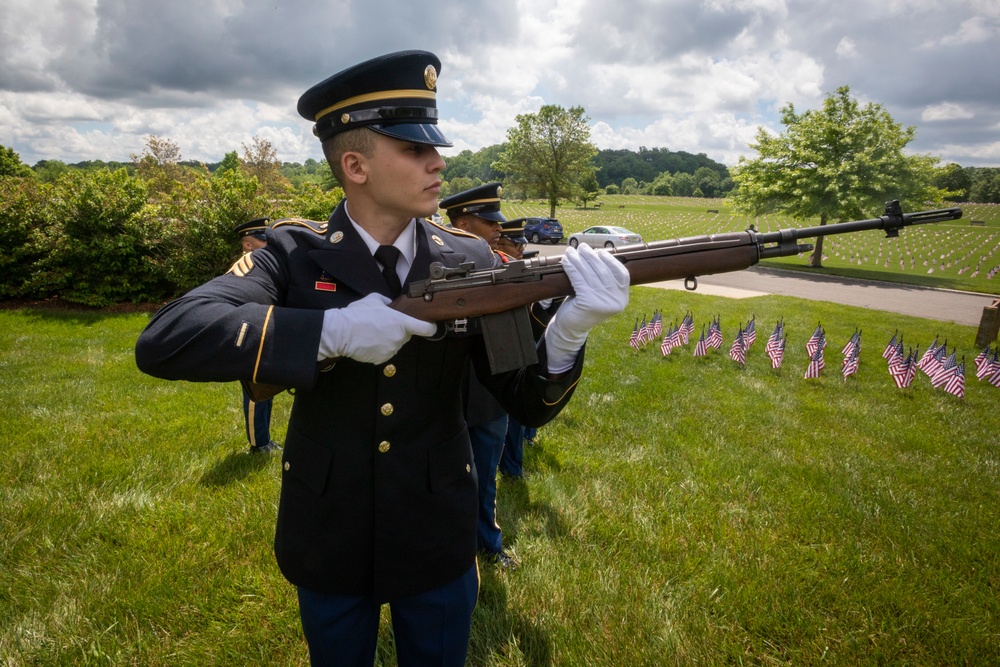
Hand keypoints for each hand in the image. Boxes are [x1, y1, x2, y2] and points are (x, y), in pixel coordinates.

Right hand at [317, 293, 437, 364]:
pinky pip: (384, 353)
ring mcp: (392, 350)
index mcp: (401, 322)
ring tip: (372, 333)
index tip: (430, 327)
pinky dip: (378, 349)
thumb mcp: (374, 299)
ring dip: (387, 340)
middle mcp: (400, 338)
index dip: (429, 327)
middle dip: (398, 331)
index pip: (425, 328)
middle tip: (382, 325)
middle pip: (406, 336)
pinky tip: (368, 342)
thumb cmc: (358, 314)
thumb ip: (387, 302)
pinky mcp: (382, 359)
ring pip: (394, 345)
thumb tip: (390, 305)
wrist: (342, 333)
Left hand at [544, 244, 629, 372]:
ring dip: (579, 259)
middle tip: (582, 247)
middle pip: (603, 271)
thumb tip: (598, 252)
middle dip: (591, 256)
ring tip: (571, 251)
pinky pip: (579, 279)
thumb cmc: (584, 306)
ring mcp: (603, 303)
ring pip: (590, 274)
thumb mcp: (598, 293)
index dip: (610, 260)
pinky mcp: (589, 303)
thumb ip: (603, 278)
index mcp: (622, 298)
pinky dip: (571, 267)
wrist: (571, 328)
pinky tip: (566, 260)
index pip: (622, 273)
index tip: (599, 251)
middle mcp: (616, 301)